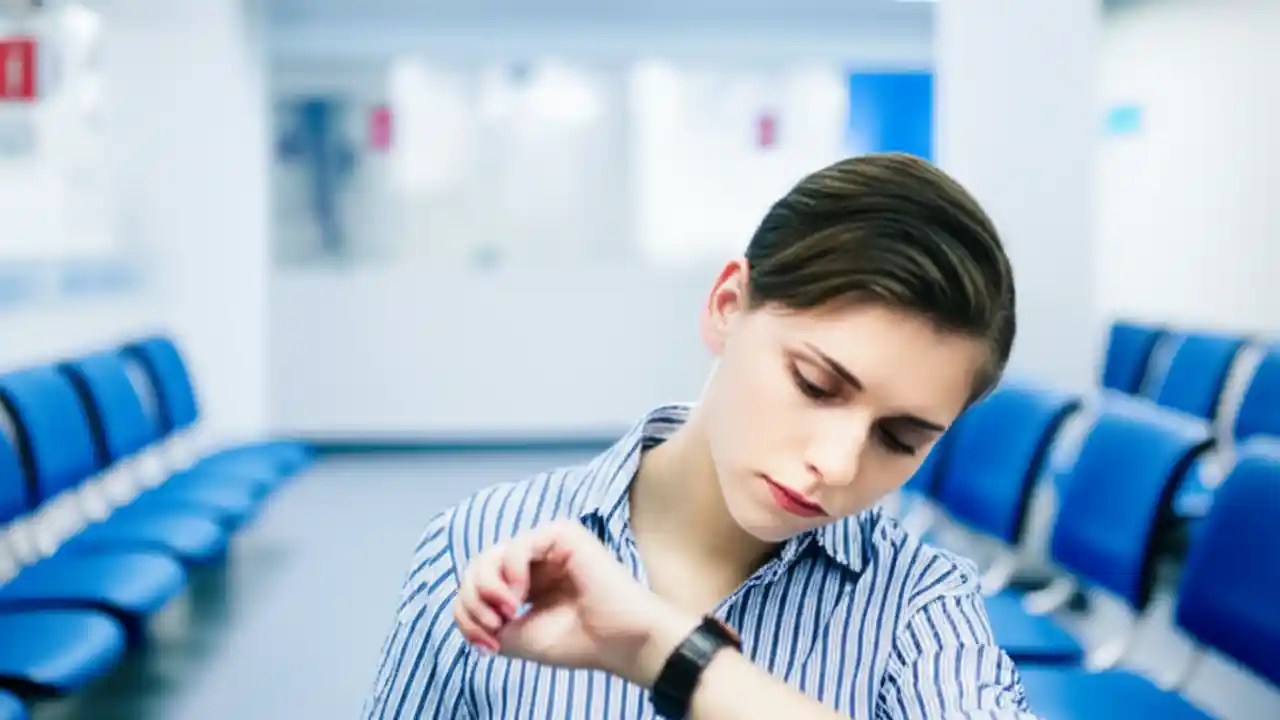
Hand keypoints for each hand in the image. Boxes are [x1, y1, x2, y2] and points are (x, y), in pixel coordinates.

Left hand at [451, 519, 699, 686]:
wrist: (619, 643)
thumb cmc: (579, 641)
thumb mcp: (517, 636)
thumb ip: (486, 620)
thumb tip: (466, 610)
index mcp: (524, 583)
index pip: (476, 587)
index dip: (469, 614)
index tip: (487, 645)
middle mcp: (533, 561)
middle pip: (477, 567)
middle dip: (474, 600)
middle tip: (495, 627)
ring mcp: (547, 546)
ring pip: (490, 554)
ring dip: (487, 588)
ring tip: (507, 613)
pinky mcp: (562, 534)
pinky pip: (518, 544)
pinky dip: (510, 572)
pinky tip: (520, 596)